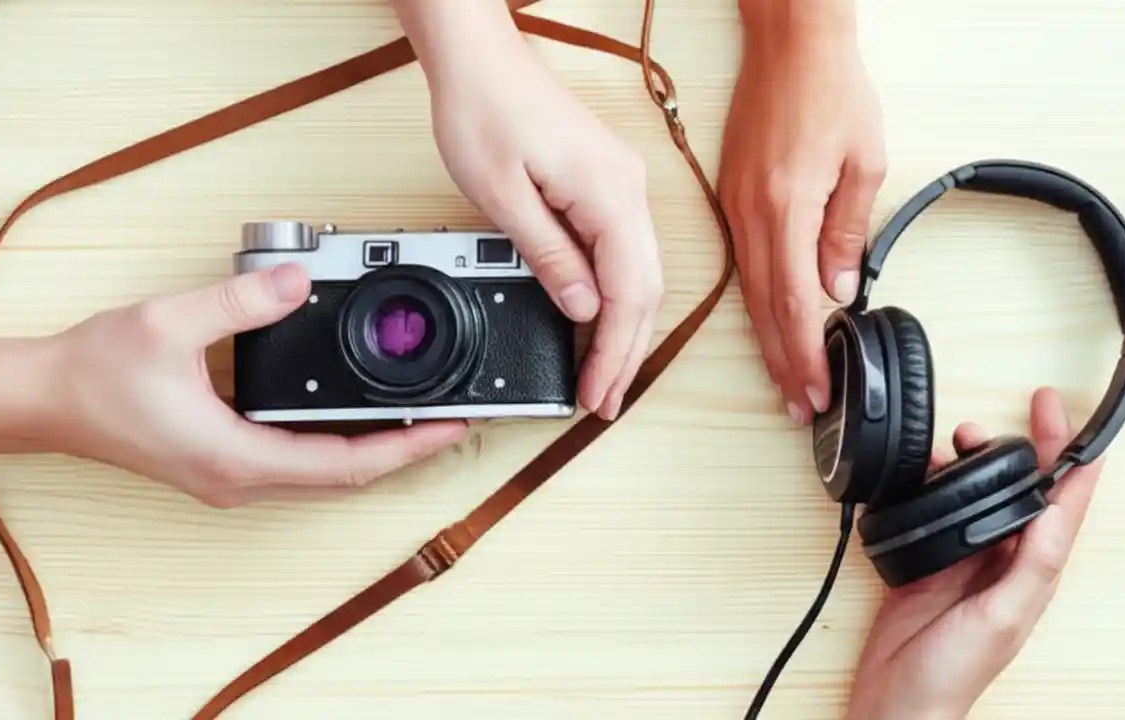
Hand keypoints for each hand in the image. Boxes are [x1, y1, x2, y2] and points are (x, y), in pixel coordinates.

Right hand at [25, 264, 467, 508]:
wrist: (44, 401)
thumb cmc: (93, 374)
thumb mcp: (169, 323)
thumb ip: (239, 299)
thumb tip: (295, 278)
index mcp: (236, 456)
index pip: (345, 464)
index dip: (407, 449)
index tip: (450, 428)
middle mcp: (241, 478)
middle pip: (346, 476)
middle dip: (405, 451)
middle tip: (453, 420)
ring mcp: (234, 476)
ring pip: (325, 473)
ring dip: (376, 449)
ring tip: (421, 419)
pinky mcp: (226, 462)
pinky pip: (301, 461)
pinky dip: (340, 442)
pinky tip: (359, 417)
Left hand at [393, 0, 663, 419]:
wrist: (479, 58)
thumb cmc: (482, 111)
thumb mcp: (502, 198)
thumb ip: (548, 258)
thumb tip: (583, 310)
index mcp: (609, 194)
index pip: (628, 294)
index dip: (614, 353)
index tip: (596, 393)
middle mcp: (629, 189)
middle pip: (646, 291)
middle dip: (626, 352)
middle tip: (602, 400)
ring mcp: (622, 185)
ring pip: (640, 274)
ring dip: (624, 328)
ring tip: (602, 374)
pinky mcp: (607, 184)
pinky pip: (625, 252)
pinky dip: (617, 295)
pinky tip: (599, 322)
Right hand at [719, 1, 884, 424]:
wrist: (790, 44)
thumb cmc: (830, 89)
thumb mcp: (864, 162)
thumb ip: (847, 232)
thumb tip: (837, 290)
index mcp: (785, 207)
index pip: (793, 302)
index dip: (803, 354)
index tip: (814, 391)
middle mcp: (752, 213)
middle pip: (765, 307)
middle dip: (783, 361)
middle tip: (798, 406)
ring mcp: (736, 206)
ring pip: (749, 290)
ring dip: (768, 339)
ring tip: (785, 377)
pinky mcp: (733, 196)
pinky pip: (743, 263)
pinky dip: (757, 301)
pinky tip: (768, 322)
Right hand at [846, 388, 1104, 719]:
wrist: (896, 701)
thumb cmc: (952, 673)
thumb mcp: (1001, 616)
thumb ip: (1032, 563)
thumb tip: (1055, 509)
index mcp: (1031, 572)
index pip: (1060, 501)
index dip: (1066, 452)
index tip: (1053, 409)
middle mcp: (1003, 562)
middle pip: (1019, 490)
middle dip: (1011, 448)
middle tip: (984, 422)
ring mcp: (966, 562)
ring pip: (977, 495)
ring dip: (968, 464)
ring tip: (951, 443)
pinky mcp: (931, 563)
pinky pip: (939, 512)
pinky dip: (933, 486)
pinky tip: (924, 475)